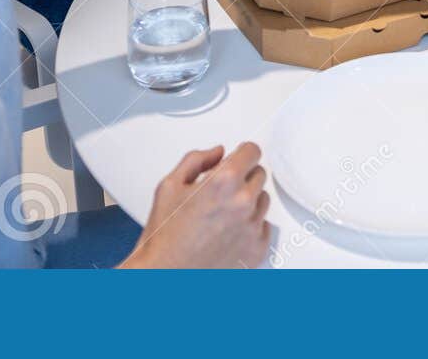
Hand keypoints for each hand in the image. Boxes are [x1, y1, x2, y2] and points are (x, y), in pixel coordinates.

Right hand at [122, 143, 270, 268]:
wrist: (164, 275)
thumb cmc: (164, 235)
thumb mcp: (170, 185)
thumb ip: (197, 159)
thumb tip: (219, 153)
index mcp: (224, 181)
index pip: (253, 151)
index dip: (243, 153)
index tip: (239, 158)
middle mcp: (244, 202)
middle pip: (259, 175)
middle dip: (242, 178)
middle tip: (221, 192)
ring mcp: (253, 227)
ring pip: (263, 200)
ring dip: (248, 202)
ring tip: (221, 216)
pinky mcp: (257, 249)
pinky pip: (263, 226)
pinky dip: (250, 226)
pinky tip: (228, 233)